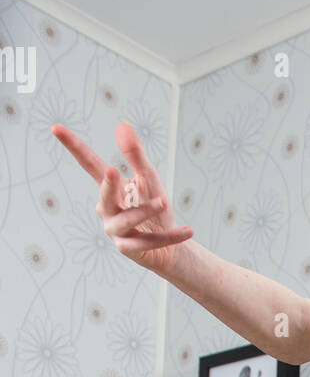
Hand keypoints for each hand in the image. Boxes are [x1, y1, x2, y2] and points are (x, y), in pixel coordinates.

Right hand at [51, 121, 193, 271]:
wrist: (168, 245)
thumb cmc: (153, 206)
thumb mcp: (149, 179)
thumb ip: (136, 156)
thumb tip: (122, 127)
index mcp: (109, 188)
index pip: (89, 165)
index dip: (73, 147)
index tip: (56, 127)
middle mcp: (107, 210)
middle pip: (104, 196)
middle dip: (108, 185)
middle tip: (114, 171)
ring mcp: (117, 232)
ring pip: (126, 220)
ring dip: (144, 211)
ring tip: (163, 202)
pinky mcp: (131, 250)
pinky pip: (150, 241)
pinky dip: (170, 236)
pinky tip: (188, 230)